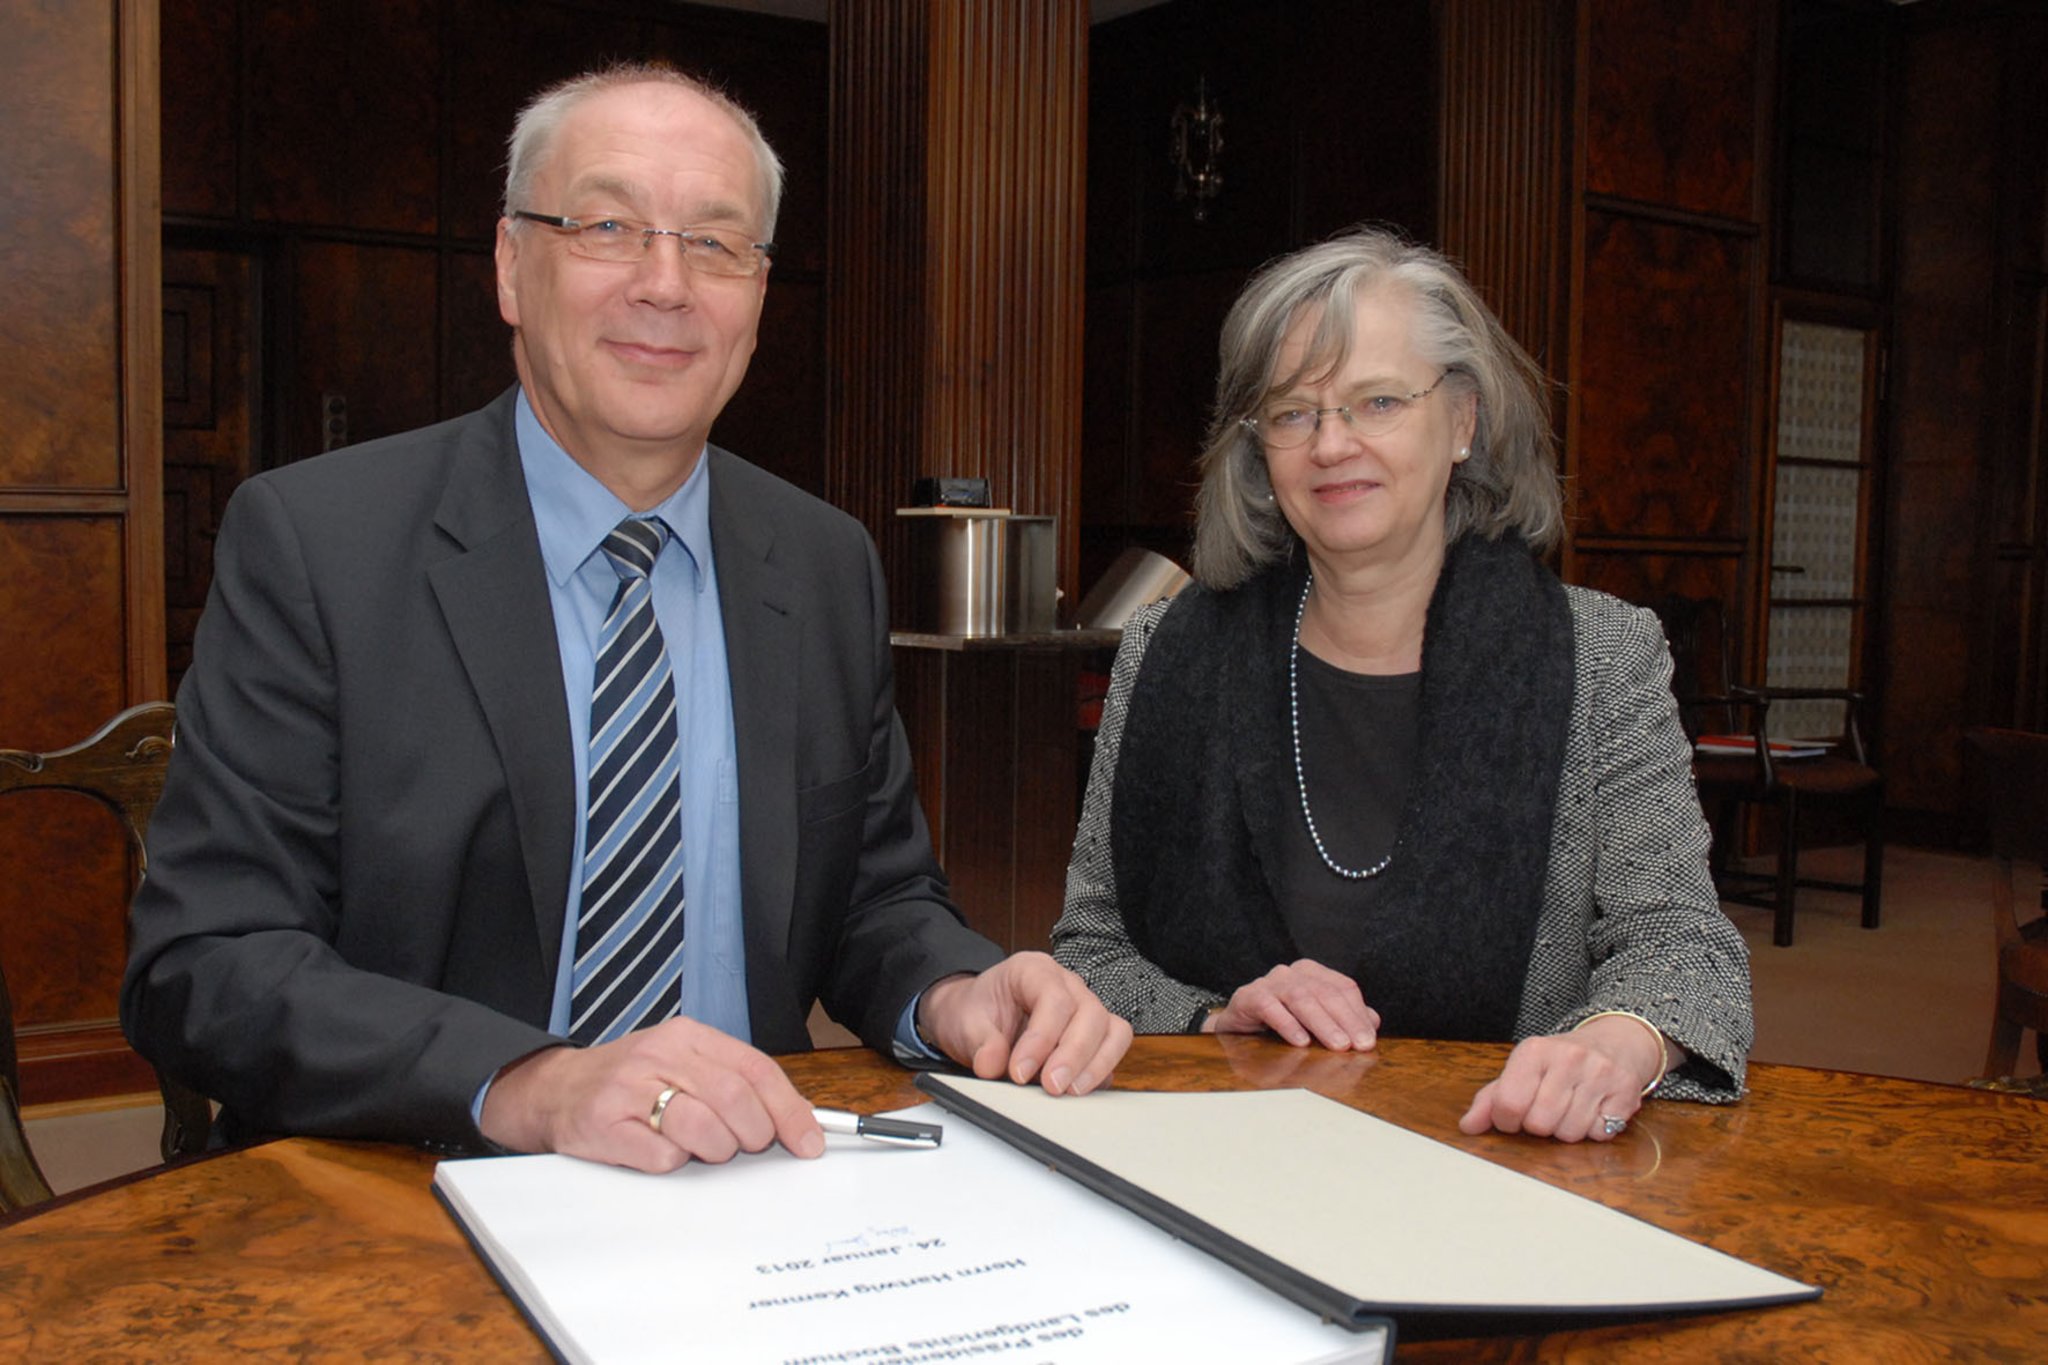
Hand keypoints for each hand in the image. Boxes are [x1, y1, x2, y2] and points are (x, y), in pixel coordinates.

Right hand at [479, 1016, 822, 1170]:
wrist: (555, 1091)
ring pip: (702, 1127)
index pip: (755, 1068)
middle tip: (747, 1147)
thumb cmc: (632, 1082)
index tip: (808, 1142)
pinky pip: (662, 1156)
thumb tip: (795, 1120)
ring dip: (715, 1150)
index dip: (789, 1110)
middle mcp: (659, 1055)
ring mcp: (630, 1089)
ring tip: (703, 1148)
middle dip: (753, 1133)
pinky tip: (662, 1151)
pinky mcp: (605, 1125)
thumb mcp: (683, 1065)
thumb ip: (734, 1083)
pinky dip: (673, 1163)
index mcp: (688, 1036)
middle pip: (733, 1097)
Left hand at [916, 951, 1131, 1094]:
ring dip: (1095, 1065)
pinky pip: (1112, 1050)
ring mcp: (1084, 1009)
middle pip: (1091, 1014)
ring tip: (1070, 1091)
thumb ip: (979, 1041)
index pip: (1054, 999)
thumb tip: (992, 1064)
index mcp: (1034, 970)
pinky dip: (1100, 1072)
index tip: (1020, 1071)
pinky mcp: (1093, 1036)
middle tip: (1051, 1086)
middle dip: (1073, 1055)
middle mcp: (1067, 985)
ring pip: (1113, 1030)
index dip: (1042, 1039)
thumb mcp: (965, 1022)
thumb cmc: (975, 1011)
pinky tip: (1078, 1090)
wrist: (975, 1017)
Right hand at [1204, 960, 1378, 1050]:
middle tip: (1359, 1046)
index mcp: (1313, 973)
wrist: (1238, 1026)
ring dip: (1323, 1023)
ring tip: (1338, 1045)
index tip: (1370, 1041)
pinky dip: (1288, 1024)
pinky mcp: (1249, 996)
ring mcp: (1270, 982)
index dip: (1359, 1014)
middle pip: (1325, 993)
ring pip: (1301, 998)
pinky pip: (1270, 1007)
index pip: (1343, 988)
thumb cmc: (1281, 1021)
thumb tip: (1373, 1022)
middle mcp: (1292, 973)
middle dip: (1346, 1020)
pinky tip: (1301, 1041)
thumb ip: (1345, 1018)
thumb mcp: (1316, 1019)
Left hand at [1457, 1015, 1667, 1142]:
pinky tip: (1594, 1109)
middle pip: (1539, 1124)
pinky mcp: (1626, 1092)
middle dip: (1539, 1125)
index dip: (1507, 1120)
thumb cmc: (1560, 1062)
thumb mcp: (1522, 1070)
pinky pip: (1599, 1134)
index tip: (1515, 1114)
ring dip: (1567, 1129)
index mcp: (1534, 1051)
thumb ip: (1491, 1099)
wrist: (1615, 1043)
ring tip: (1571, 1107)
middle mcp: (1568, 1058)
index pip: (1508, 1104)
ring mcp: (1600, 1074)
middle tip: (1547, 1109)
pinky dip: (1594, 1130)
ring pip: (1569, 1133)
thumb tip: (1468, 1126)